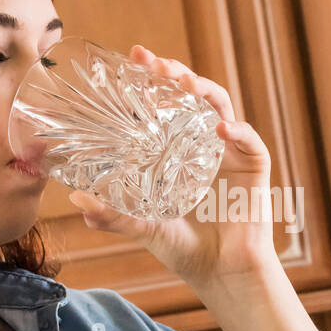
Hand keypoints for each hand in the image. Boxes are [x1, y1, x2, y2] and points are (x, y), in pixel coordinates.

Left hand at [65, 44, 277, 286]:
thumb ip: (113, 214)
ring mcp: (231, 151)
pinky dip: (237, 131)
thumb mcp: (142, 226)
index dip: (153, 78)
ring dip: (204, 90)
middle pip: (193, 95)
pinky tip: (219, 129)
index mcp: (177, 147)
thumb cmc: (182, 247)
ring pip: (222, 107)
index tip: (134, 57)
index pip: (165, 102)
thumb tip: (76, 201)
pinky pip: (249, 141)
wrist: (220, 273)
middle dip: (176, 73)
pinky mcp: (255, 167)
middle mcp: (204, 142)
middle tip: (154, 63)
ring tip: (185, 82)